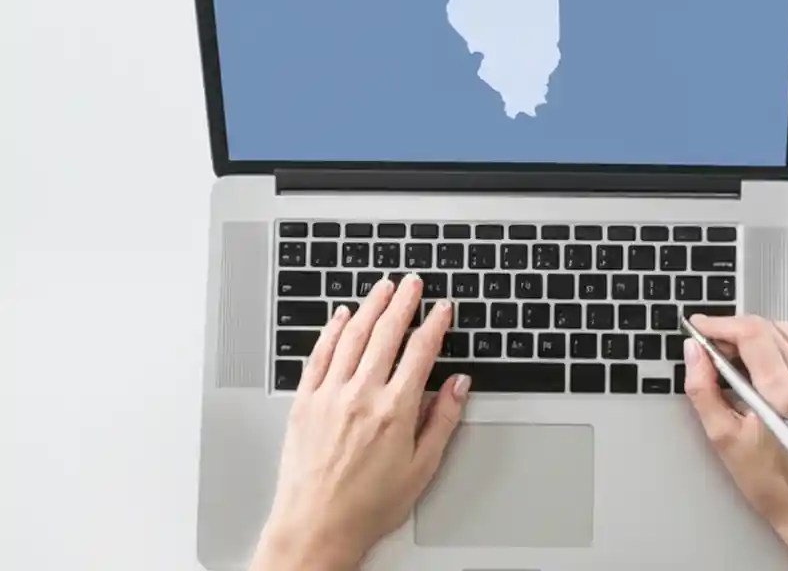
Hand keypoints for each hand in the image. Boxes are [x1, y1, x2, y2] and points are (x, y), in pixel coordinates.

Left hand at [251, 275, 469, 570]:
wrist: (316, 526)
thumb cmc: (368, 505)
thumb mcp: (422, 468)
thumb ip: (443, 420)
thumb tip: (459, 386)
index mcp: (395, 410)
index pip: (421, 351)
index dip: (434, 324)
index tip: (442, 309)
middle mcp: (361, 395)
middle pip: (386, 333)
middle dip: (403, 302)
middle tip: (413, 284)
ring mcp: (329, 395)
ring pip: (352, 336)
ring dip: (370, 306)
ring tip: (383, 288)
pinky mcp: (305, 402)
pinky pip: (319, 355)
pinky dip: (332, 330)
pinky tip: (341, 316)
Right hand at [682, 315, 787, 570]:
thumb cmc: (769, 482)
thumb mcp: (724, 440)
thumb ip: (704, 391)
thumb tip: (693, 352)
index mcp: (782, 394)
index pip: (751, 335)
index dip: (720, 324)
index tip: (696, 327)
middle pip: (768, 328)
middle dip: (733, 328)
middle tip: (709, 344)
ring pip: (786, 333)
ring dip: (754, 334)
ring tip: (730, 354)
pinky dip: (773, 346)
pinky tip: (755, 367)